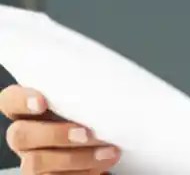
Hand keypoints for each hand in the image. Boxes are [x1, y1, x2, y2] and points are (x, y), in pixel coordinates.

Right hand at [1, 85, 120, 173]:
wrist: (99, 147)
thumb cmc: (90, 118)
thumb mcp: (85, 104)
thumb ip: (84, 97)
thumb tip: (110, 91)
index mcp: (28, 110)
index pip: (10, 100)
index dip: (21, 101)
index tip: (42, 102)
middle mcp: (24, 135)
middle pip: (20, 135)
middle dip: (55, 134)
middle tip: (86, 133)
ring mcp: (30, 159)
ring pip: (36, 162)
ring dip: (75, 158)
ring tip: (108, 152)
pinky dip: (82, 173)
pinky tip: (102, 167)